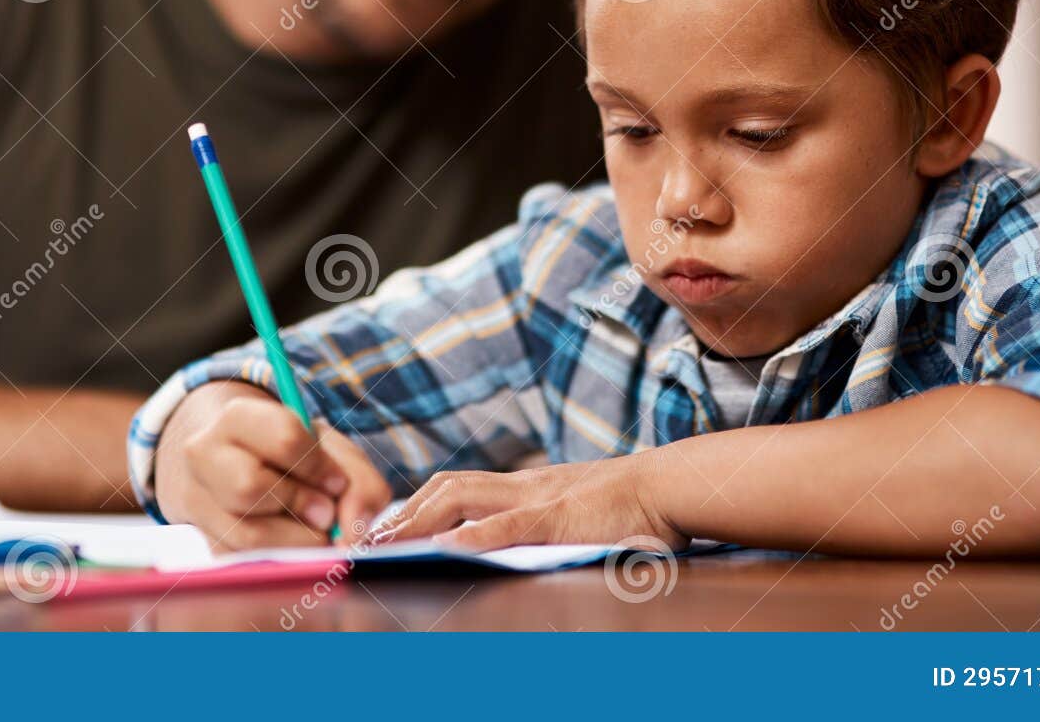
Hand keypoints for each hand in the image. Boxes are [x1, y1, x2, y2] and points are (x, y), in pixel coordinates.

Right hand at [154, 381, 393, 550]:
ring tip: (315, 531)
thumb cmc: (298, 458)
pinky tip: (294, 545)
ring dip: (295, 540)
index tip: (337, 482)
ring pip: (245, 532)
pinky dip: (281, 559)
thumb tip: (353, 532)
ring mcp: (196, 500)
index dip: (318, 467)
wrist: (246, 467)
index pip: (282, 438)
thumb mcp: (333, 452)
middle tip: (326, 513)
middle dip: (300, 504)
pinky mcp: (206, 541)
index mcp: (238, 417)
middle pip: (250, 487)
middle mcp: (204, 454)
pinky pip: (245, 561)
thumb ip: (360, 483)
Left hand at [367, 454, 686, 552]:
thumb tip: (515, 554)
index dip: (418, 504)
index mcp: (527, 486)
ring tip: (388, 543)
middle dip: (405, 511)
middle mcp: (523, 485)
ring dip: (420, 519)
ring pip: (462, 497)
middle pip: (448, 486)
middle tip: (369, 538)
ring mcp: (537, 498)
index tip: (387, 527)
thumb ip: (547, 530)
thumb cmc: (631, 509)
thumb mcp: (580, 516)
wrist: (669, 486)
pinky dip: (472, 536)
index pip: (460, 485)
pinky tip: (445, 548)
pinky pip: (505, 525)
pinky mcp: (557, 518)